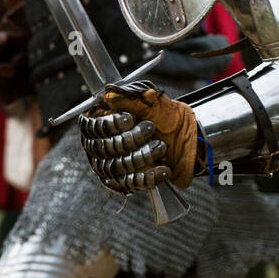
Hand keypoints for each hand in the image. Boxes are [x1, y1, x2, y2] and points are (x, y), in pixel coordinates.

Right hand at [80, 84, 198, 193]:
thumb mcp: (148, 98)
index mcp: (100, 122)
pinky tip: (163, 169)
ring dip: (142, 157)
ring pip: (118, 167)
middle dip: (130, 139)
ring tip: (161, 147)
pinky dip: (148, 177)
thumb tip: (109, 94)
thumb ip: (128, 95)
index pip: (94, 126)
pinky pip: (130, 184)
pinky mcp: (123, 183)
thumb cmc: (162, 114)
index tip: (130, 119)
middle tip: (150, 129)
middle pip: (105, 148)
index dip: (110, 124)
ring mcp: (110, 166)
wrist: (184, 136)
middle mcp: (100, 145)